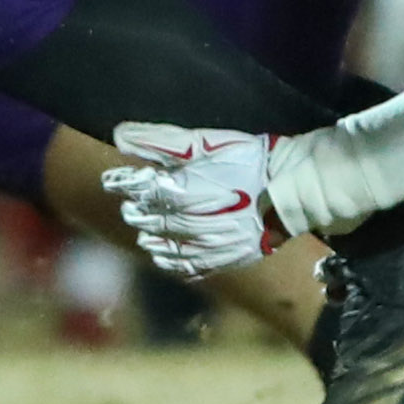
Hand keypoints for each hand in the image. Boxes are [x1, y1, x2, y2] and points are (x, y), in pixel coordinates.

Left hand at [101, 123, 288, 281]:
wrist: (289, 189)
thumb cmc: (245, 160)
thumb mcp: (201, 142)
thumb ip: (159, 140)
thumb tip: (119, 136)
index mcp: (185, 189)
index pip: (144, 191)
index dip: (126, 186)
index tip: (113, 182)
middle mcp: (193, 221)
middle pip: (154, 220)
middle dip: (138, 213)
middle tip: (129, 208)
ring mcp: (210, 244)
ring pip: (169, 246)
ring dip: (152, 239)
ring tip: (144, 234)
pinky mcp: (226, 259)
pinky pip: (192, 267)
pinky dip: (174, 263)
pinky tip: (164, 257)